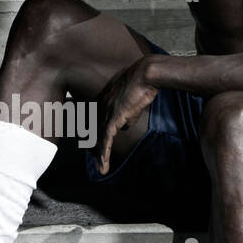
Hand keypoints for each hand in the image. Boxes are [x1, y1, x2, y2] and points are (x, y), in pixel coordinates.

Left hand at [96, 57, 157, 174]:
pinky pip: (106, 138)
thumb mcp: (134, 102)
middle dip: (96, 148)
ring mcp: (106, 111)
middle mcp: (102, 106)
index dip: (98, 137)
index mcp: (105, 101)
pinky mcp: (114, 117)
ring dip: (100, 155)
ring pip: (100, 138)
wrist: (146, 74)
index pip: (98, 122)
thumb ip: (127, 116)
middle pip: (95, 131)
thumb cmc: (143, 84)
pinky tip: (104, 163)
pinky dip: (104, 153)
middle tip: (97, 162)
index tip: (96, 148)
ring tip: (101, 168)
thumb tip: (124, 127)